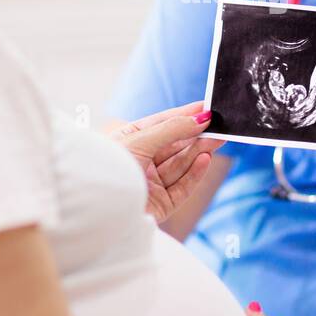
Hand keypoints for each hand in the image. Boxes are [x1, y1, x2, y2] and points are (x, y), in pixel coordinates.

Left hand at [109, 101, 224, 223]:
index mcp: (129, 143)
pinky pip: (182, 187)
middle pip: (175, 146)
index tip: (206, 107)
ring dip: (199, 152)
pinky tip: (205, 159)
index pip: (161, 125)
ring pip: (181, 165)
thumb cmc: (109, 167)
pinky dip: (195, 173)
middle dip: (197, 135)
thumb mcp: (140, 141)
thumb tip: (201, 117)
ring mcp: (151, 185)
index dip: (184, 116)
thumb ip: (172, 129)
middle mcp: (140, 163)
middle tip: (219, 126)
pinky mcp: (160, 205)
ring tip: (217, 140)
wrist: (96, 208)